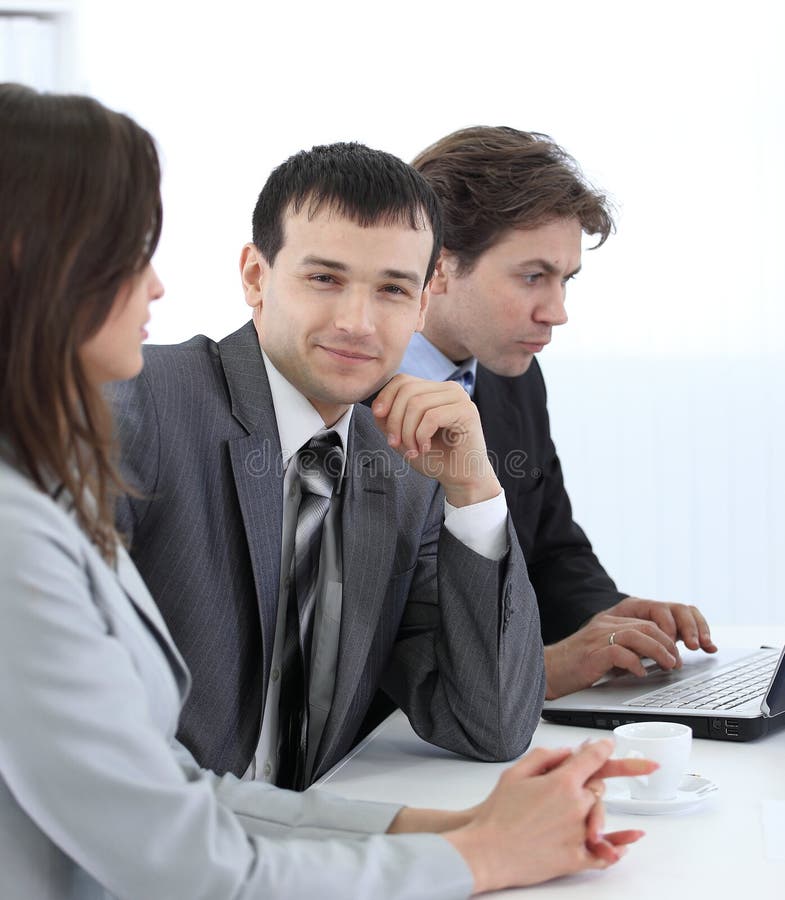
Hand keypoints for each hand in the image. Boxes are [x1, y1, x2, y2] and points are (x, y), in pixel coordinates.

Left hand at [371, 375, 500, 505]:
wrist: (461, 478)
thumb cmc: (435, 457)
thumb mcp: (403, 436)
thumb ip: (389, 419)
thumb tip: (378, 407)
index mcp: (435, 389)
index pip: (402, 380)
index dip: (385, 397)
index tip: (379, 418)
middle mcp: (449, 388)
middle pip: (407, 391)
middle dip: (395, 420)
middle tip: (395, 444)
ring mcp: (460, 398)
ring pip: (417, 404)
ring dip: (408, 432)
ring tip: (413, 450)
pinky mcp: (467, 411)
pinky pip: (431, 417)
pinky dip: (421, 436)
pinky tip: (425, 448)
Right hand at [443, 740, 653, 892]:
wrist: (488, 851)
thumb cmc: (497, 814)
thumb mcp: (515, 773)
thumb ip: (543, 756)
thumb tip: (566, 752)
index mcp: (561, 782)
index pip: (592, 758)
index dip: (602, 748)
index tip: (608, 745)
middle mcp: (576, 806)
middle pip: (598, 788)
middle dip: (589, 784)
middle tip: (576, 786)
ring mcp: (578, 834)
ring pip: (600, 817)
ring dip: (595, 813)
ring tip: (586, 815)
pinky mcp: (576, 858)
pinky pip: (605, 854)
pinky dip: (615, 850)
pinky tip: (621, 847)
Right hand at [543, 597, 716, 698]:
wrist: (549, 670)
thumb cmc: (580, 664)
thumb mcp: (609, 650)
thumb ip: (630, 646)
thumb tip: (661, 655)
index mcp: (612, 618)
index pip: (649, 615)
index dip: (671, 629)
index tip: (682, 646)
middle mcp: (606, 622)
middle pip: (648, 624)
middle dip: (670, 642)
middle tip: (678, 661)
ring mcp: (598, 636)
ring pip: (638, 634)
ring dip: (659, 651)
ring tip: (670, 665)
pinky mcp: (592, 652)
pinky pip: (620, 653)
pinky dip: (635, 663)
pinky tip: (641, 673)